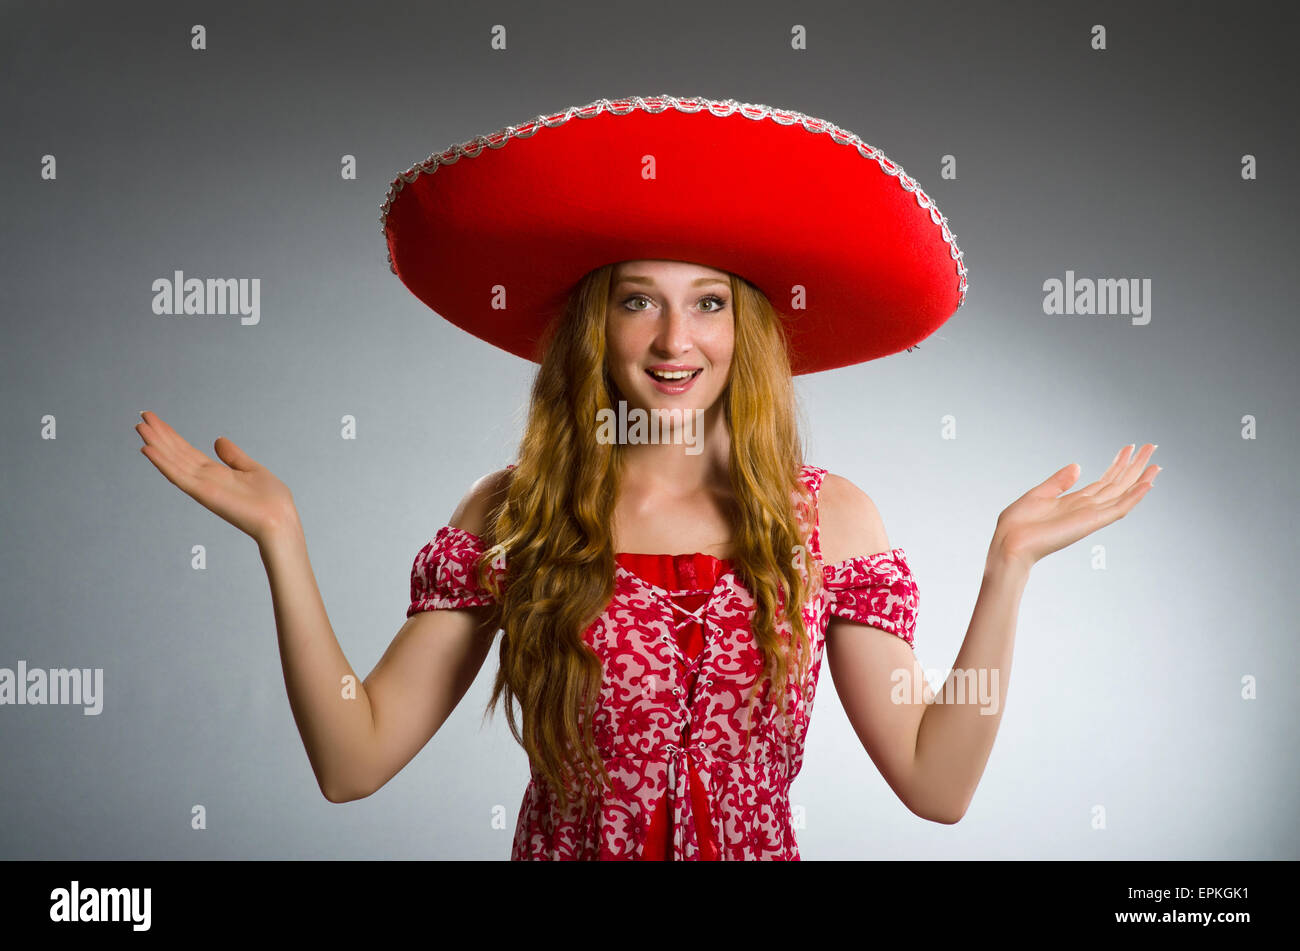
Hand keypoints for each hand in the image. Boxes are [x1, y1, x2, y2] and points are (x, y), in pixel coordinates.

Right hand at [135, 410, 297, 545]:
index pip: (187, 451)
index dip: (171, 436)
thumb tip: (219, 440)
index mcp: (216, 473)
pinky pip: (179, 476)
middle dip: (159, 436)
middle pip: (176, 454)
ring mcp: (202, 486)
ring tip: (140, 427)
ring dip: (156, 444)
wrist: (280, 519)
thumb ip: (233, 456)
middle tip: (142, 417)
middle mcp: (205, 479)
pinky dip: (163, 463)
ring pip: (173, 461)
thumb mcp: (251, 469)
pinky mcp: (204, 493)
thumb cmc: (271, 500)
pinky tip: (148, 449)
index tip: (156, 420)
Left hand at [991, 443, 1159, 572]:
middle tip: (1151, 446)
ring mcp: (1091, 515)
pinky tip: (1147, 484)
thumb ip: (1059, 482)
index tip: (1130, 448)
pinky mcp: (1090, 522)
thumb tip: (1077, 466)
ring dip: (1139, 478)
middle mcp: (1086, 508)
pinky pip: (1118, 508)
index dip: (1118, 465)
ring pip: (1122, 493)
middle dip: (1134, 466)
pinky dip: (1133, 497)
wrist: (1009, 543)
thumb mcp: (1038, 494)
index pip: (1103, 481)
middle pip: (1117, 484)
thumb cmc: (1017, 525)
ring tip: (1156, 462)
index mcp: (1074, 502)